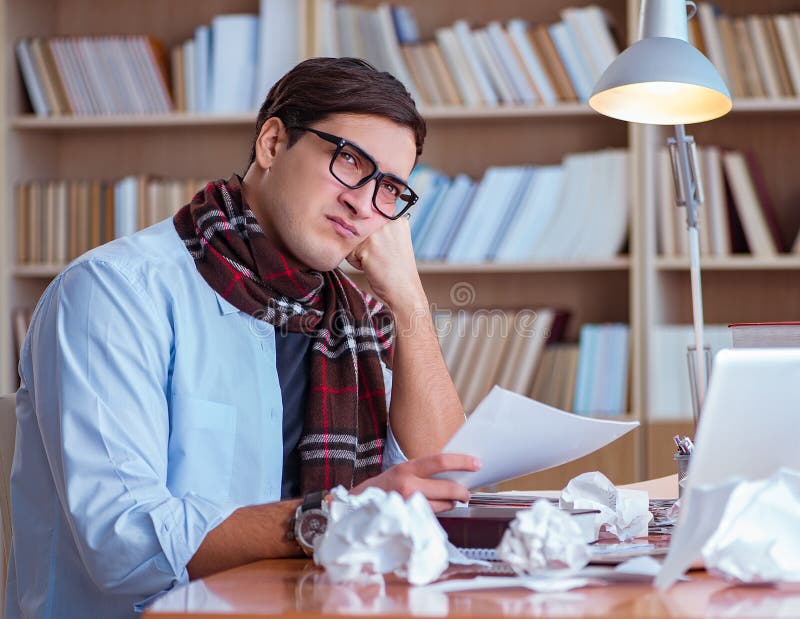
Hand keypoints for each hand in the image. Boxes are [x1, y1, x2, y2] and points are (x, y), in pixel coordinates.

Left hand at [345, 215, 423, 310]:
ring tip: (377, 262)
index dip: (372, 237)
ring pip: (353, 241)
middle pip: (360, 230)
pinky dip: (357, 263)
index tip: (383, 248)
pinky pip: (350, 253)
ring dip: (360, 253)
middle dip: (365, 244)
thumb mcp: (395, 241)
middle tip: (381, 257)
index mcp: (397, 219)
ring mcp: (377, 235)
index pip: (370, 220)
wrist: (405, 289)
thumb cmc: (398, 269)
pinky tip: (373, 267)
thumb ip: (381, 229)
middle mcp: (387, 223)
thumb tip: (354, 224)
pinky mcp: (366, 248)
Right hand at [351, 453, 479, 512]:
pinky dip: (438, 513)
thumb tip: (454, 473)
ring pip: (443, 506)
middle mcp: (408, 486)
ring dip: (451, 504)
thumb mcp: (401, 472)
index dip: (462, 462)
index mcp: (407, 469)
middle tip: (467, 493)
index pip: (440, 461)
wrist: (357, 507)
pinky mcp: (410, 521)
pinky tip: (435, 509)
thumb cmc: (383, 487)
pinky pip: (433, 517)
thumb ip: (423, 472)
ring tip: (451, 501)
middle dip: (462, 492)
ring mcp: (409, 506)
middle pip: (447, 488)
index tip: (477, 463)